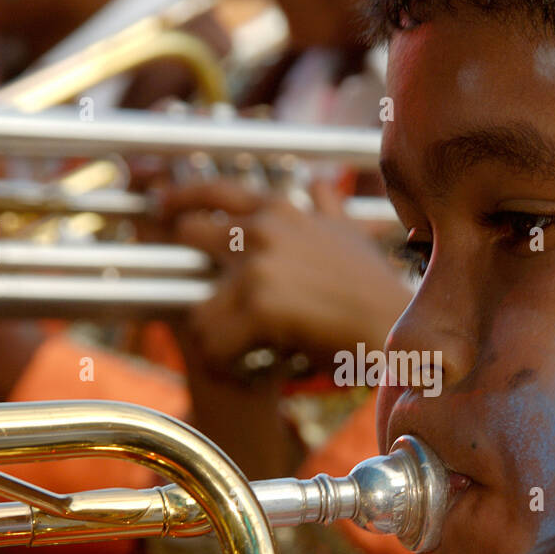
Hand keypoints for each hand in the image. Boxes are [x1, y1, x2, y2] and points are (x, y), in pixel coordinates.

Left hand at [159, 179, 412, 370]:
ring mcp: (257, 268)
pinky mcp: (258, 308)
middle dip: (186, 268)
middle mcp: (263, 230)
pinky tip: (242, 367)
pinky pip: (214, 340)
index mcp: (281, 209)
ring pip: (197, 303)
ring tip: (229, 348)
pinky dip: (224, 359)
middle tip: (194, 299)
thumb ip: (327, 208)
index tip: (162, 208)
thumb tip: (319, 186)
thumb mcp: (351, 233)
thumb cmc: (375, 286)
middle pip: (188, 234)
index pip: (214, 189)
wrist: (393, 324)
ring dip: (210, 330)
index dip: (180, 198)